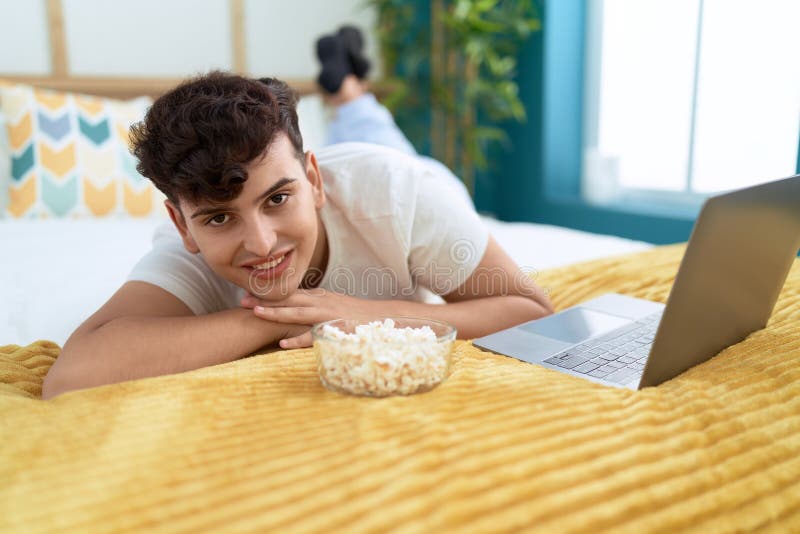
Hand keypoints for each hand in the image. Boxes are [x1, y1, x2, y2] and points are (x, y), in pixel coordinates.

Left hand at [241, 289, 377, 348]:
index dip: (269, 293)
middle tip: (242, 299)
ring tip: (256, 313)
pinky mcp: (334, 330)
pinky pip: (313, 336)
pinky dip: (297, 340)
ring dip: (276, 313)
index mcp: (320, 297)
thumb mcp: (335, 305)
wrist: (384, 318)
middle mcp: (322, 303)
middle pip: (289, 299)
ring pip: (297, 313)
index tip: (247, 292)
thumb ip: (317, 305)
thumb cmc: (357, 316)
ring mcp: (328, 316)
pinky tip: (282, 343)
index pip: (290, 293)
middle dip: (265, 299)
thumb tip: (298, 307)